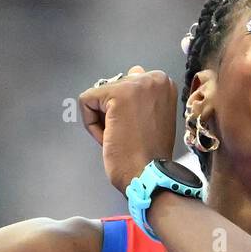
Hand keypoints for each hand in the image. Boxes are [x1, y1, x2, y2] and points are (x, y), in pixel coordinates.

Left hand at [79, 66, 178, 193]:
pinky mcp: (118, 94)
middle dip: (112, 114)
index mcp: (164, 83)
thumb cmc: (150, 155)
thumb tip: (129, 76)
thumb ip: (141, 97)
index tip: (137, 129)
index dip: (125, 112)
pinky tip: (109, 137)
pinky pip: (86, 101)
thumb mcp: (154, 117)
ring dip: (103, 120)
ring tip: (121, 138)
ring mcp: (137, 84)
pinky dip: (90, 124)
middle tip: (129, 136)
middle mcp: (155, 78)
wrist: (149, 175)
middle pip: (112, 88)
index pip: (126, 84)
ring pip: (98, 95)